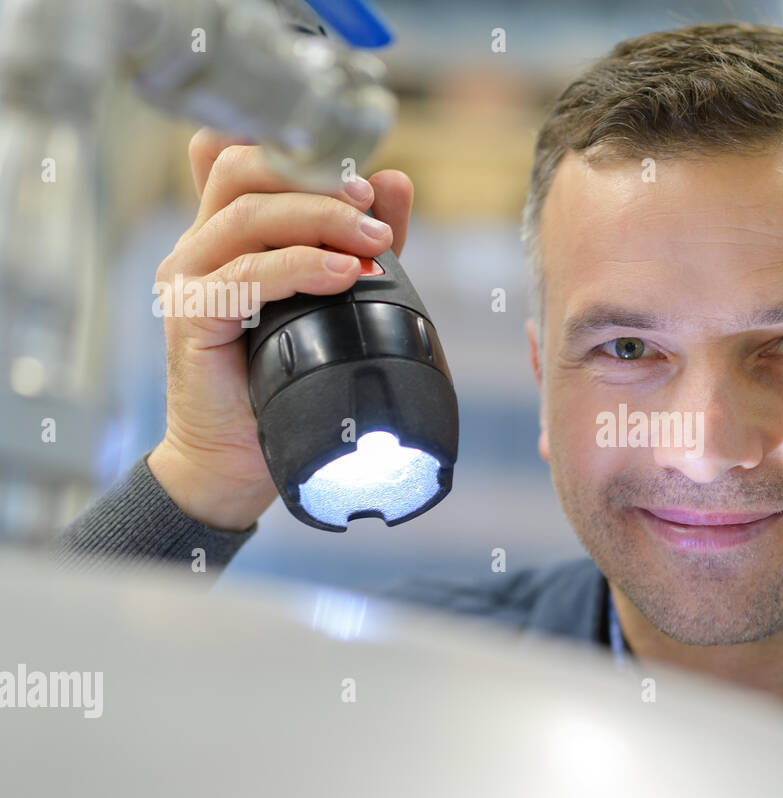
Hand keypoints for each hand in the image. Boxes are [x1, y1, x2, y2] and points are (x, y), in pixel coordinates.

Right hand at [146, 128, 413, 530]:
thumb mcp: (330, 295)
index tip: (366, 182)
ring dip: (321, 223)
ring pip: (249, 217)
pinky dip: (300, 268)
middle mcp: (199, 244)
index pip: (250, 159)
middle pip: (245, 173)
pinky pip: (245, 275)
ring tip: (375, 245)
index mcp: (226, 231)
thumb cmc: (280, 378)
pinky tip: (342, 274)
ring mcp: (189, 276)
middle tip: (374, 210)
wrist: (237, 456)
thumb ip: (356, 239)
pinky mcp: (191, 315)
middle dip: (318, 183)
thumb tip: (395, 182)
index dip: (304, 157)